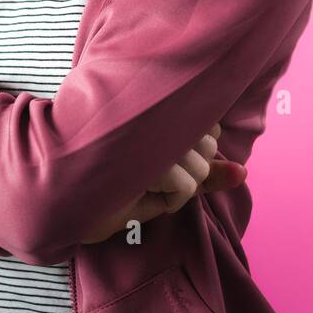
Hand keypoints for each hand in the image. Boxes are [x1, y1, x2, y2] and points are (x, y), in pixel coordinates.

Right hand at [77, 122, 246, 244]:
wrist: (69, 204)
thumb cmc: (116, 190)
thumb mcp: (166, 183)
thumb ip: (205, 175)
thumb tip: (243, 173)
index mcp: (160, 109)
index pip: (210, 127)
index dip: (197, 150)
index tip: (164, 158)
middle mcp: (158, 115)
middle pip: (209, 148)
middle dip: (188, 170)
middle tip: (149, 173)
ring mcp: (151, 134)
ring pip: (200, 167)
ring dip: (177, 187)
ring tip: (142, 181)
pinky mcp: (145, 156)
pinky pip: (186, 184)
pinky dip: (171, 199)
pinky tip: (142, 191)